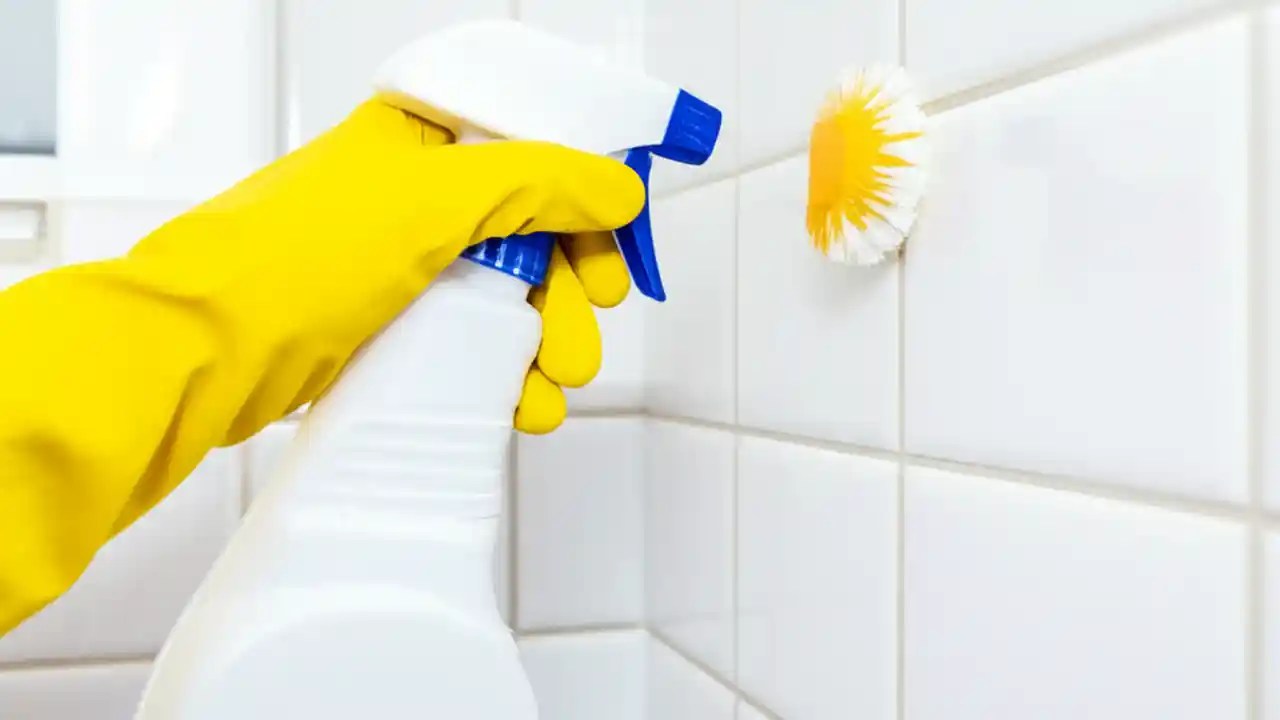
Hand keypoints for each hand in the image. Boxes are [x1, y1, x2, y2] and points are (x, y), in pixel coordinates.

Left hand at [132, 99, 643, 443]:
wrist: (203, 350)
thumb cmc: (290, 257)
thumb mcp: (436, 198)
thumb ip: (541, 183)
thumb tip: (616, 189)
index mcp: (422, 139)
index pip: (533, 154)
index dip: (585, 202)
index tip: (615, 249)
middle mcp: (414, 196)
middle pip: (531, 234)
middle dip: (570, 288)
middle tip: (586, 324)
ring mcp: (400, 265)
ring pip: (506, 298)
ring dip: (546, 342)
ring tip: (556, 380)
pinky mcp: (388, 327)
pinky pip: (470, 344)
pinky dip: (505, 375)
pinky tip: (523, 402)